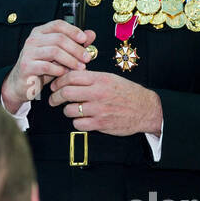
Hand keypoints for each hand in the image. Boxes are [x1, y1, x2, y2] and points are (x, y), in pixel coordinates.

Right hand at [1, 20, 95, 109]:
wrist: (22, 84)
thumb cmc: (42, 67)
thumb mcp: (59, 54)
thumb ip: (74, 43)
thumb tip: (91, 34)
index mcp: (40, 32)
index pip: (58, 24)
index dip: (73, 30)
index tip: (84, 39)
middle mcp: (32, 40)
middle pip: (59, 38)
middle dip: (76, 49)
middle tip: (87, 58)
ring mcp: (28, 52)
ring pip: (54, 51)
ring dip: (71, 60)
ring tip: (80, 67)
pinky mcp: (26, 66)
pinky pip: (47, 66)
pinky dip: (59, 70)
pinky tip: (65, 73)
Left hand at [47, 70, 162, 135]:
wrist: (146, 109)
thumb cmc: (128, 93)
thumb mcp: (110, 78)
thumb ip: (91, 78)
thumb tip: (70, 76)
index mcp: (100, 79)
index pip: (71, 76)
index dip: (58, 81)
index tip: (54, 85)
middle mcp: (98, 93)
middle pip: (66, 93)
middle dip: (55, 96)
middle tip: (53, 99)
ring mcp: (99, 109)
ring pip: (69, 110)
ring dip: (67, 110)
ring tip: (70, 109)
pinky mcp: (101, 123)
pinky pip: (78, 124)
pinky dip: (76, 122)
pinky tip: (81, 119)